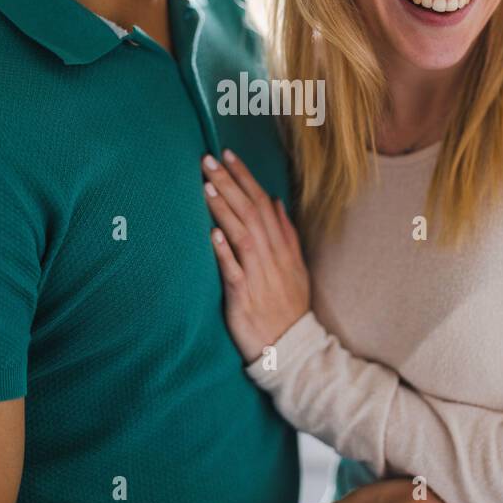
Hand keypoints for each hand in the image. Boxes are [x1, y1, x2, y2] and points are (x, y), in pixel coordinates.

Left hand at [201, 149, 309, 363]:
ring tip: (206, 186)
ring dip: (224, 209)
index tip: (229, 155)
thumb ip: (286, 234)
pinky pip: (234, 271)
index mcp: (283, 248)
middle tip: (209, 159)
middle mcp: (272, 257)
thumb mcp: (295, 267)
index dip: (245, 178)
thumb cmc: (288, 306)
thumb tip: (275, 202)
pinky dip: (224, 252)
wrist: (290, 347)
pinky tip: (212, 233)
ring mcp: (259, 276)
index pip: (263, 203)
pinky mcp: (244, 297)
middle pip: (250, 212)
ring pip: (242, 235)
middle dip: (229, 183)